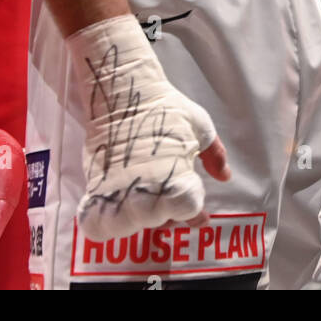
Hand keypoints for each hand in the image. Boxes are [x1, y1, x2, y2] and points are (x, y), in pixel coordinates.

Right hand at [69, 15, 230, 240]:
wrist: (123, 92)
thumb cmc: (166, 108)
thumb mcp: (200, 126)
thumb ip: (215, 155)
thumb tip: (225, 177)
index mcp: (176, 173)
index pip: (188, 210)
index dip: (194, 213)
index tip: (196, 207)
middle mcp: (146, 186)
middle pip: (158, 222)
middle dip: (168, 216)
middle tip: (170, 199)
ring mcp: (117, 189)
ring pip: (127, 227)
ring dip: (139, 222)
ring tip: (147, 206)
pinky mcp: (95, 186)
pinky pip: (96, 223)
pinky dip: (108, 224)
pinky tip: (121, 210)